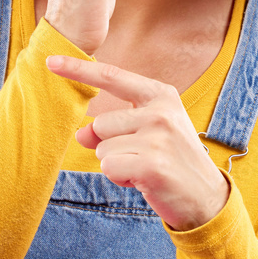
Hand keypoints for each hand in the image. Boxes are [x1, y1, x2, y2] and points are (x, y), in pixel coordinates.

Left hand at [44, 54, 231, 230]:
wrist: (206, 197)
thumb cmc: (172, 160)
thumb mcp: (146, 133)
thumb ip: (113, 126)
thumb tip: (80, 135)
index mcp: (160, 95)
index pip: (111, 77)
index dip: (78, 69)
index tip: (50, 61)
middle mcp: (160, 111)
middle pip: (100, 125)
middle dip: (110, 146)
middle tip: (141, 157)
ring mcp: (158, 137)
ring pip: (102, 148)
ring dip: (116, 164)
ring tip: (144, 168)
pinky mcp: (152, 163)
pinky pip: (109, 167)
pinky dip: (119, 178)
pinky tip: (143, 180)